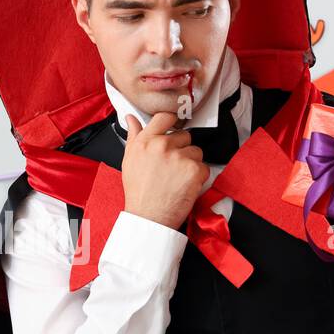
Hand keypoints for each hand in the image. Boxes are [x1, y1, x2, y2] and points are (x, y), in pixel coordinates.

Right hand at [121, 111, 208, 228]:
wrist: (149, 217)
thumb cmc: (139, 192)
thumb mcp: (129, 160)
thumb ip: (133, 135)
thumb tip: (131, 119)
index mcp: (145, 141)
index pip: (165, 117)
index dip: (173, 122)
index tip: (174, 130)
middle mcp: (161, 145)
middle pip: (185, 136)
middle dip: (182, 150)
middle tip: (171, 167)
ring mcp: (179, 157)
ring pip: (196, 151)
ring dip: (191, 163)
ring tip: (177, 178)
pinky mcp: (194, 169)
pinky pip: (204, 167)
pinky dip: (198, 177)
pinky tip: (184, 186)